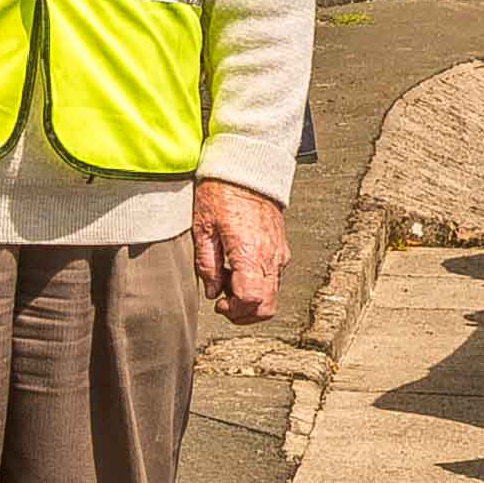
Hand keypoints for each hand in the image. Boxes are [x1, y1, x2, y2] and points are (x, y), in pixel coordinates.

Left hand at [192, 178, 287, 319]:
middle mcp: (270, 257)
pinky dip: (258, 286)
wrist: (248, 169)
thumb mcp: (202, 228)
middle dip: (245, 314)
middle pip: (268, 306)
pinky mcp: (281, 250)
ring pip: (273, 296)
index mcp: (250, 253)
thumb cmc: (222, 192)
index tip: (219, 304)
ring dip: (251, 300)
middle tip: (225, 304)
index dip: (235, 311)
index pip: (252, 300)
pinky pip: (274, 280)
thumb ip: (206, 264)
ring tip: (228, 283)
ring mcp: (279, 255)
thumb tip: (212, 291)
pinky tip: (238, 271)